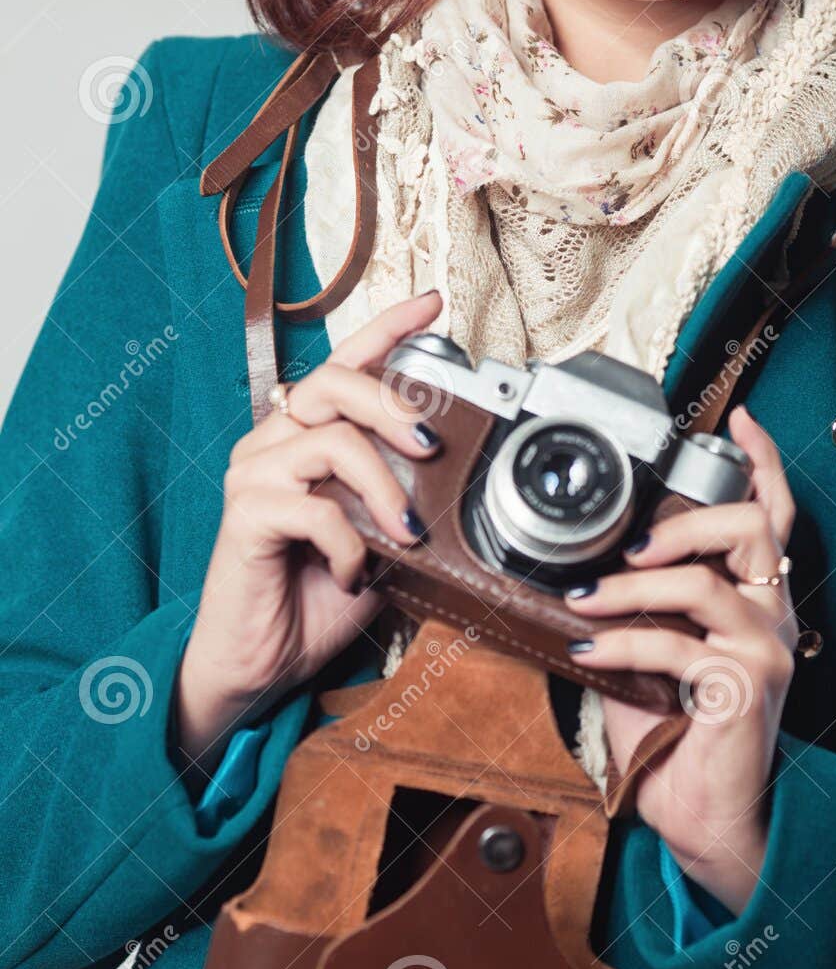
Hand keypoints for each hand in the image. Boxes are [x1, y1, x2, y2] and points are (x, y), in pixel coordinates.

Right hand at [176, 290, 443, 772]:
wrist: (263, 663)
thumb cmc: (319, 597)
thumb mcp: (381, 540)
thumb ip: (405, 500)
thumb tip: (457, 478)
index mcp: (308, 434)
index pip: (347, 365)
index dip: (387, 329)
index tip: (433, 304)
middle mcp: (275, 440)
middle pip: (335, 383)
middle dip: (392, 405)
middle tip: (431, 446)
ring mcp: (254, 474)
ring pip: (330, 440)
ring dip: (383, 489)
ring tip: (406, 535)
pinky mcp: (245, 516)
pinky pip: (312, 506)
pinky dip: (349, 543)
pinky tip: (355, 574)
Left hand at [564, 405, 797, 914]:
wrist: (704, 816)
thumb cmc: (677, 733)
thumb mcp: (658, 652)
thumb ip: (645, 606)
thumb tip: (582, 568)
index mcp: (760, 599)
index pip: (776, 513)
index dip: (762, 461)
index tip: (739, 419)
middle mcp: (775, 617)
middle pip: (753, 526)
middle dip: (684, 521)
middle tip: (633, 545)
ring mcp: (767, 651)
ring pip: (705, 581)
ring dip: (634, 587)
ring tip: (589, 600)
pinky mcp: (746, 687)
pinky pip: (675, 644)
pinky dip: (620, 643)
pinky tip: (589, 651)